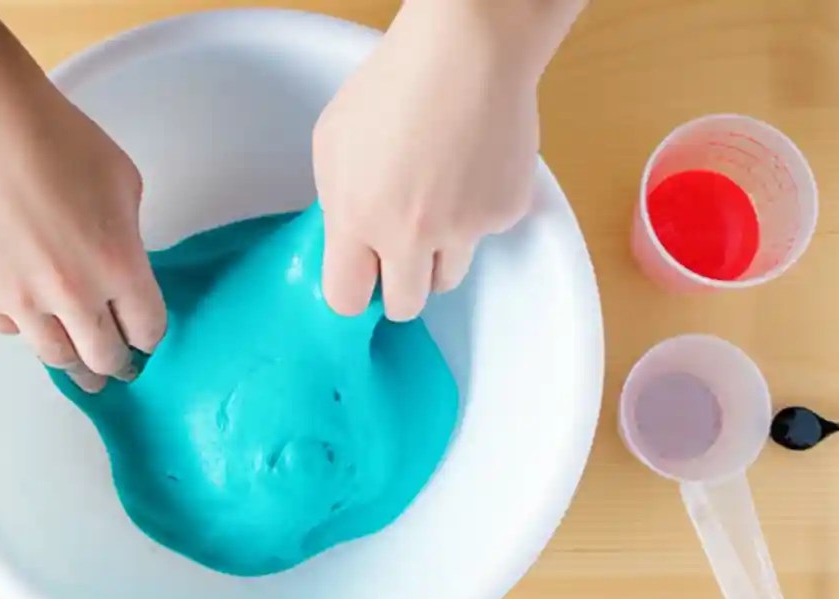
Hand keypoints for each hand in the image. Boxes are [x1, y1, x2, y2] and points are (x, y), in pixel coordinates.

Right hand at [0, 70, 164, 393]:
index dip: (149, 338)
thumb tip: (117, 264)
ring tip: (77, 367)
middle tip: (117, 370)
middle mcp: (73, 295)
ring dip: (72, 362)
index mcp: (118, 265)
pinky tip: (24, 307)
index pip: (147, 329)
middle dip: (115, 365)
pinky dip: (19, 321)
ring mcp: (20, 301)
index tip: (145, 342)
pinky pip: (7, 327)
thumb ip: (128, 234)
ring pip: (55, 356)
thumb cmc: (57, 140)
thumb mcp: (122, 182)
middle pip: (103, 357)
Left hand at [314, 0, 579, 320]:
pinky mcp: (505, 213)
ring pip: (448, 276)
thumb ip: (338, 202)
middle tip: (397, 257)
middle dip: (398, 288)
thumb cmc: (392, 86)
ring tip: (435, 204)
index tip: (359, 280)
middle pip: (405, 306)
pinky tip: (468, 171)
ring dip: (437, 256)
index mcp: (357, 218)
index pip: (346, 300)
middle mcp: (410, 235)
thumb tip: (348, 239)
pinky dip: (475, 214)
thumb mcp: (333, 143)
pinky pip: (484, 235)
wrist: (469, 51)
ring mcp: (463, 228)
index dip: (352, 293)